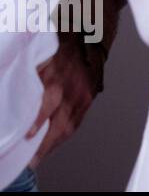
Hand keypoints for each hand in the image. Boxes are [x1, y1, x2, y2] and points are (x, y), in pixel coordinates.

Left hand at [26, 34, 101, 167]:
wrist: (90, 34)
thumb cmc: (61, 43)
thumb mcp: (41, 55)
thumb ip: (28, 75)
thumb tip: (10, 92)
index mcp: (57, 79)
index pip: (46, 107)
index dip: (37, 124)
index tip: (26, 137)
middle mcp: (70, 91)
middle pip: (58, 123)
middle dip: (43, 144)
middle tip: (29, 161)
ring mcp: (81, 96)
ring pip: (68, 126)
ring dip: (52, 144)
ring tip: (37, 158)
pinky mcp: (88, 99)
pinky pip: (76, 122)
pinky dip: (64, 135)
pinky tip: (53, 143)